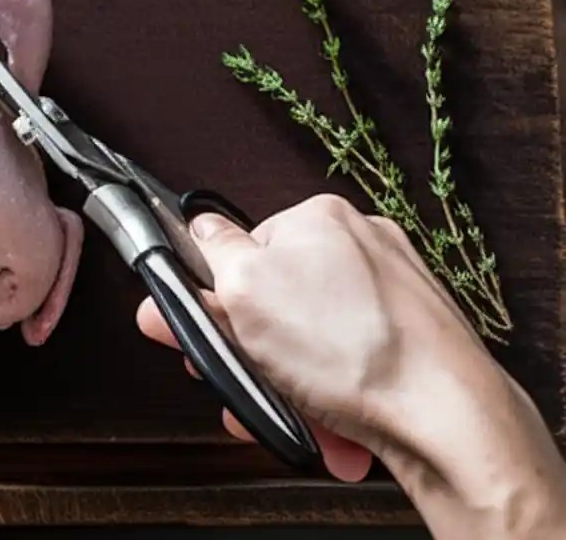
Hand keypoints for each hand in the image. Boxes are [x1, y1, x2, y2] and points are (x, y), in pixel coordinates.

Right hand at [137, 194, 565, 536]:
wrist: (447, 415)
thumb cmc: (352, 350)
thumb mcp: (246, 288)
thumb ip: (212, 251)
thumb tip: (196, 228)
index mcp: (319, 219)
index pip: (239, 251)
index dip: (213, 301)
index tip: (202, 338)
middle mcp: (360, 247)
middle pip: (272, 302)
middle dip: (249, 354)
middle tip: (241, 385)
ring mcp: (390, 295)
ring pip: (306, 343)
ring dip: (285, 386)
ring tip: (292, 414)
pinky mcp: (411, 341)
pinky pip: (346, 367)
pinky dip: (328, 397)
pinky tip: (326, 424)